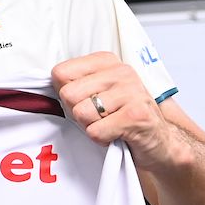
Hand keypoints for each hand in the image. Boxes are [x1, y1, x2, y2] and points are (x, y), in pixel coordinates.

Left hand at [51, 51, 180, 171]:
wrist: (160, 142)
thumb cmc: (122, 118)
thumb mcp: (98, 93)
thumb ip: (74, 85)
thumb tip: (44, 89)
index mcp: (106, 62)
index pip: (60, 73)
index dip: (65, 94)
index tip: (84, 102)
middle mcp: (121, 72)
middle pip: (68, 95)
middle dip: (77, 114)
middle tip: (99, 118)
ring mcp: (131, 92)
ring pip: (81, 113)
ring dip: (91, 128)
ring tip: (109, 125)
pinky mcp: (137, 115)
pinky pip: (96, 131)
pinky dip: (102, 140)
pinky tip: (118, 135)